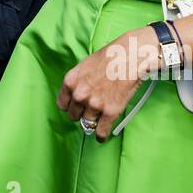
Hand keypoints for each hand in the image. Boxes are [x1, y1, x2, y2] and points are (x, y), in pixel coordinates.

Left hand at [56, 27, 158, 142]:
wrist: (130, 56)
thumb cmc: (109, 57)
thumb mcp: (85, 65)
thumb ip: (78, 81)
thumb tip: (76, 95)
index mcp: (70, 82)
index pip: (62, 105)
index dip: (70, 106)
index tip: (75, 107)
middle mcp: (80, 95)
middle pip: (74, 116)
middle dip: (81, 114)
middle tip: (90, 110)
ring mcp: (95, 105)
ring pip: (87, 123)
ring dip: (93, 122)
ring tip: (99, 119)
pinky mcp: (110, 112)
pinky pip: (101, 131)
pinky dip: (101, 135)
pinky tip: (101, 136)